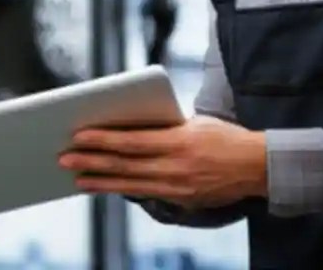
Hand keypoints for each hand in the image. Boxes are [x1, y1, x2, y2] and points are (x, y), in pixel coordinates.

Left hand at [58, 115, 267, 209]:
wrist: (258, 166)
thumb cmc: (224, 136)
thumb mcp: (194, 123)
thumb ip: (163, 128)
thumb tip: (129, 129)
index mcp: (179, 141)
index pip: (131, 141)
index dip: (102, 140)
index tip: (78, 136)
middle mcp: (176, 167)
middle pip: (124, 165)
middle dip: (91, 162)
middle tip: (64, 158)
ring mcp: (178, 187)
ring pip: (130, 184)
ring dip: (100, 182)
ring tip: (77, 178)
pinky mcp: (182, 200)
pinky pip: (145, 194)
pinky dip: (122, 190)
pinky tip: (105, 187)